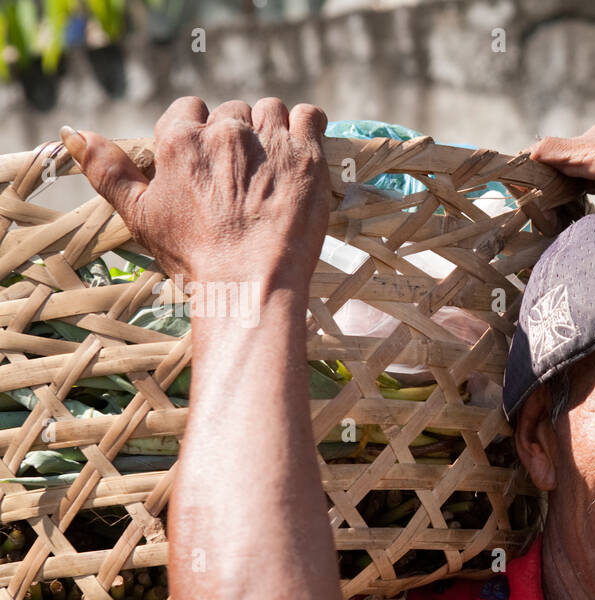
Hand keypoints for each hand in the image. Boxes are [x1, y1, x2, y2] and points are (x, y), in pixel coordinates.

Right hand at [58, 96, 331, 289]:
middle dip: (238, 137)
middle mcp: (224, 132)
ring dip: (272, 131)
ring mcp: (269, 141)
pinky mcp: (307, 156)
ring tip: (274, 169)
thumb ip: (108, 170)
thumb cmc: (195, 257)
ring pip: (270, 110)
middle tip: (245, 179)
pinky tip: (302, 152)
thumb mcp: (140, 216)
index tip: (211, 165)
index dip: (201, 135)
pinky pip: (309, 116)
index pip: (190, 109)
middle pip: (233, 112)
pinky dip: (307, 127)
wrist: (250, 284)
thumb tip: (73, 133)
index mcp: (181, 140)